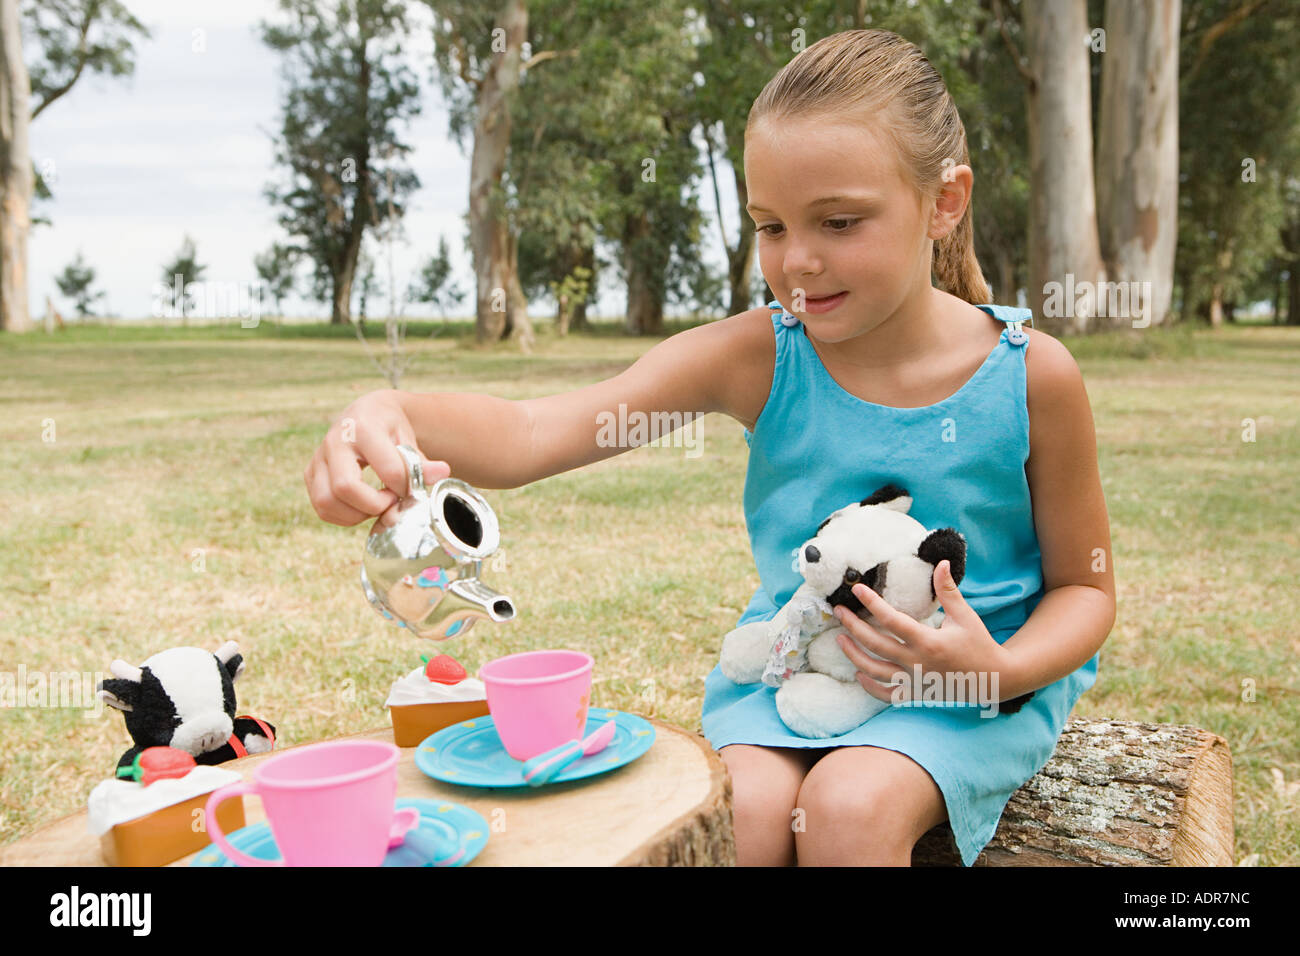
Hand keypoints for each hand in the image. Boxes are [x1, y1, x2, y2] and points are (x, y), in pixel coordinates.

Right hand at [304, 389, 450, 525]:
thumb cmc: (390, 426)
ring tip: (376, 504)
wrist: (366, 412)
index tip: (409, 488)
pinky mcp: (310, 473)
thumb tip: (442, 473)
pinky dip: (343, 516)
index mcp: (363, 427)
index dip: (404, 487)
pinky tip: (361, 507)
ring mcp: (318, 458)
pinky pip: (321, 507)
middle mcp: (334, 441)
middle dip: (374, 505)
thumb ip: (422, 461)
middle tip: (390, 500)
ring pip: (327, 501)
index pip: (388, 469)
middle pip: (345, 488)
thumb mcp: (408, 437)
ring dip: (356, 514)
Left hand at [832, 560, 1013, 705]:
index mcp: (929, 642)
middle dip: (853, 627)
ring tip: (839, 639)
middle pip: (876, 645)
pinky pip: (887, 694)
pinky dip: (870, 686)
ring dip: (854, 655)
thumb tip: (941, 563)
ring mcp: (915, 681)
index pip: (892, 620)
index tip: (856, 589)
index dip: (872, 603)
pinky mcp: (916, 694)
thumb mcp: (965, 615)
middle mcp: (918, 663)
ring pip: (875, 671)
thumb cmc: (979, 644)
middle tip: (839, 611)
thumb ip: (948, 591)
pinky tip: (858, 673)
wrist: (995, 679)